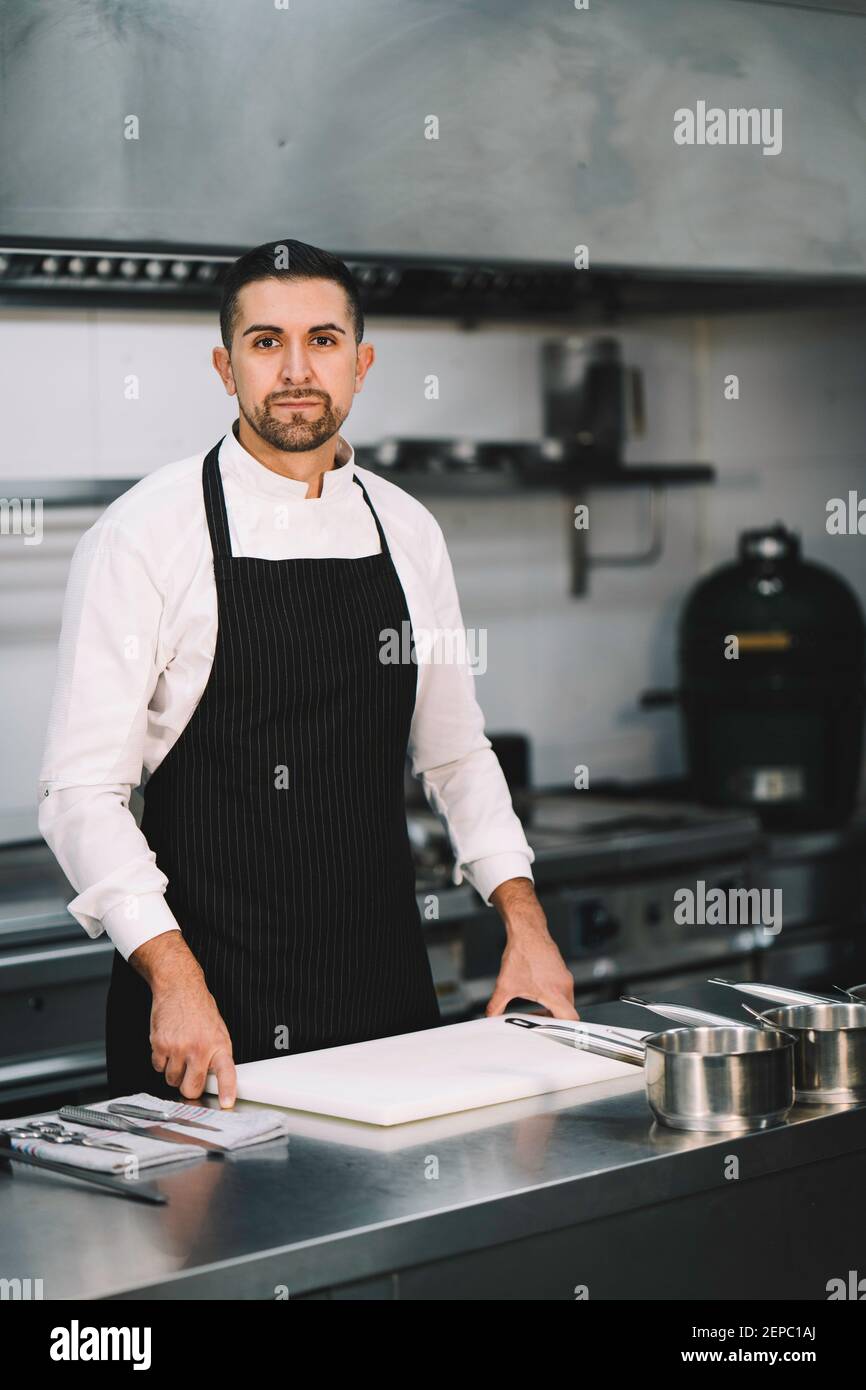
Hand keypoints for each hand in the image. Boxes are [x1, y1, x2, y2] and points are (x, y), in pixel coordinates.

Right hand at [130, 931, 236, 1105]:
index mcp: (218, 1044)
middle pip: (191, 1089)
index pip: (226, 1072)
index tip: (226, 1104)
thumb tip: (214, 1077)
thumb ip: (217, 1053)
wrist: (179, 987)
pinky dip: (161, 1061)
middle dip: (189, 1087)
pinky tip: (168, 1045)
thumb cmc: (199, 1008)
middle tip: (190, 1076)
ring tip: (179, 1052)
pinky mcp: (160, 1045)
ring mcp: (178, 1048)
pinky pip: (157, 1067)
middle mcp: (199, 1048)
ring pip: (172, 1080)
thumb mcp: (218, 1029)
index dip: (226, 1090)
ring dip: (174, 1072)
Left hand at [486, 878, 578, 1020]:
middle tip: (536, 1020)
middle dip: (552, 1020)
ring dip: (551, 1007)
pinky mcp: (561, 971)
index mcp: (555, 992)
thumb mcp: (505, 984)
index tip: (553, 1034)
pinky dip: (551, 996)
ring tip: (534, 1007)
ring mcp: (565, 977)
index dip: (564, 1031)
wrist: (527, 930)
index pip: (571, 1019)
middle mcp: (564, 985)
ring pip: (564, 1001)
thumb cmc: (521, 954)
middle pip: (567, 1013)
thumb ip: (497, 1005)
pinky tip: (535, 991)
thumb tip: (491, 1016)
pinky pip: (562, 990)